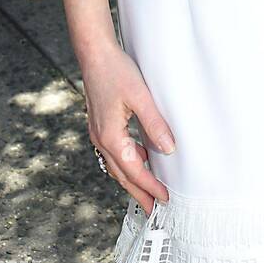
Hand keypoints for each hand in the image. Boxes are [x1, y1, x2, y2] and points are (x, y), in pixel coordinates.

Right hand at [83, 40, 174, 216]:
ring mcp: (98, 133)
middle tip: (154, 207)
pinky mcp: (101, 125)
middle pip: (122, 175)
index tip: (164, 198)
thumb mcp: (141, 97)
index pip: (133, 171)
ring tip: (148, 188)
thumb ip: (155, 124)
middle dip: (139, 192)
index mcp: (111, 137)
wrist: (95, 54)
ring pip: (116, 165)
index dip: (150, 186)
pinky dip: (128, 161)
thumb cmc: (116, 72)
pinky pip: (114, 153)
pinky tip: (140, 157)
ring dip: (132, 178)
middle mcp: (101, 140)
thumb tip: (168, 148)